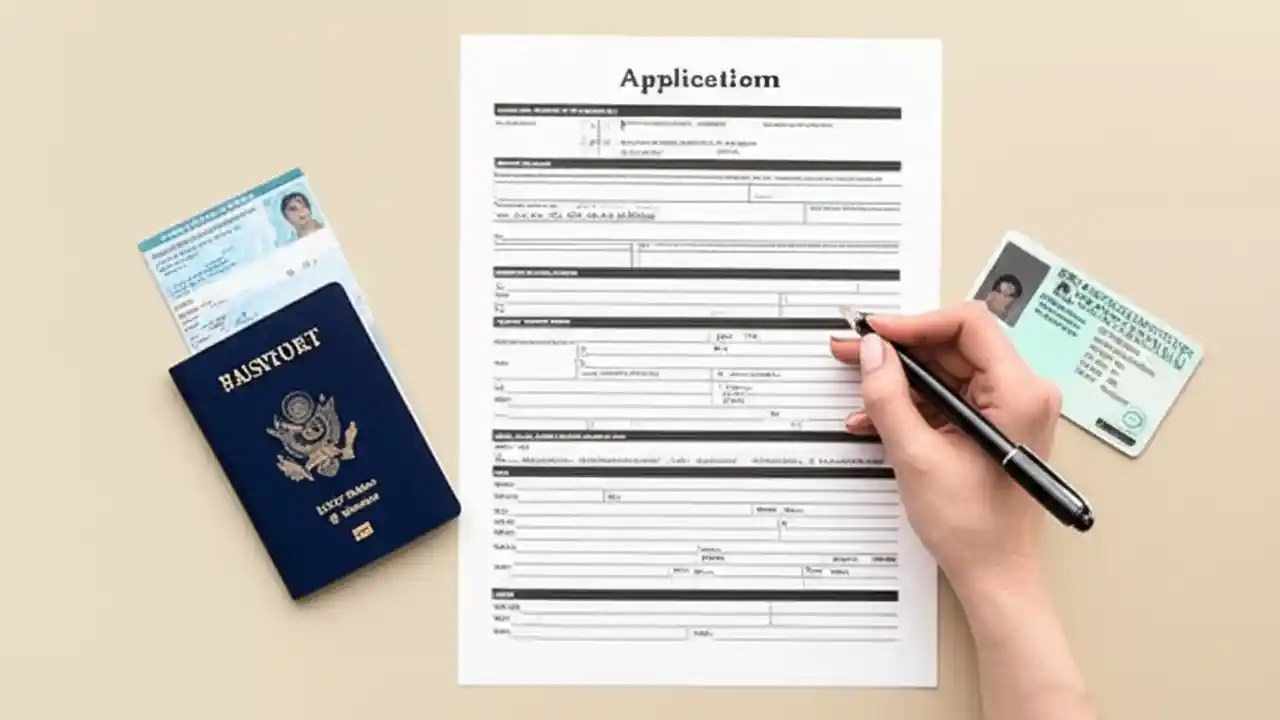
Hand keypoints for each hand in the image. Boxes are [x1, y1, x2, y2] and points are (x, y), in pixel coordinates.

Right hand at [829, 301, 1062, 595]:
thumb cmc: (976, 529)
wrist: (995, 574)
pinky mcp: (992, 424)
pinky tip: (876, 417)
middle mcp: (1022, 394)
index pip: (967, 325)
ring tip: (859, 385)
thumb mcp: (917, 457)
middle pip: (953, 345)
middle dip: (900, 350)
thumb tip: (874, 354)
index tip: (877, 331)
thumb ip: (889, 398)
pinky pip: (947, 397)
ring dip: (900, 380)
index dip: (914, 323)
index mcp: (1020, 394)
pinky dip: (911, 403)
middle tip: (856, 350)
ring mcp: (1009, 409)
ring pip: (945, 371)